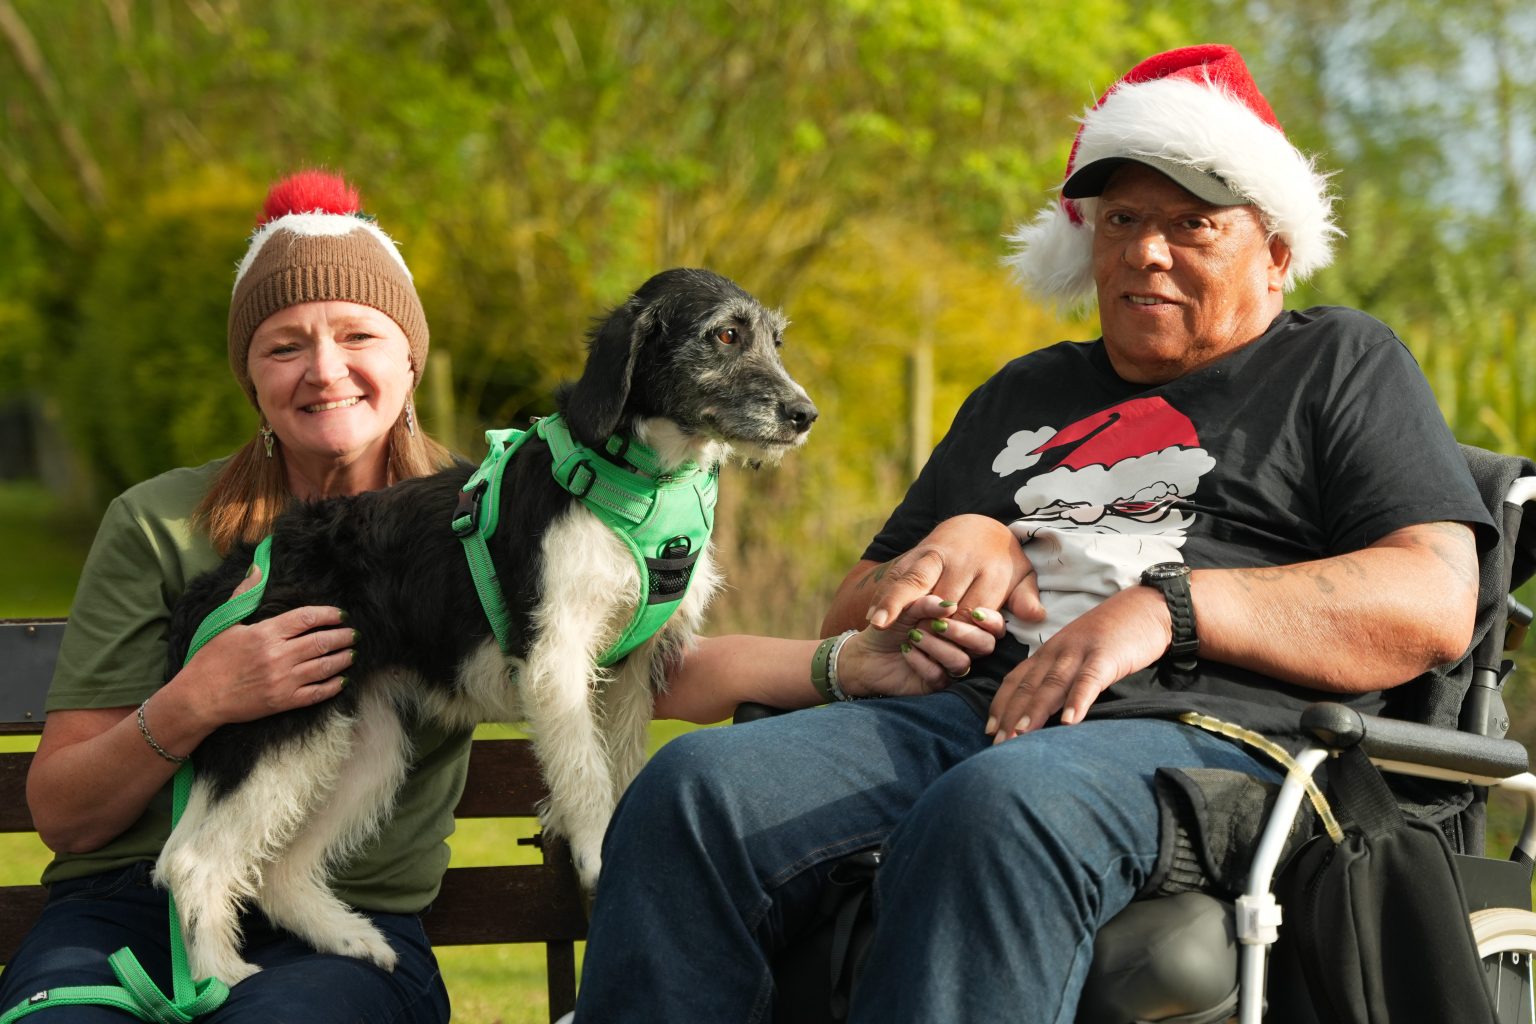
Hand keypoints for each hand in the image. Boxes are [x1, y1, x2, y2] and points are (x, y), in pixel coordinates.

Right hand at [178, 563, 353, 726]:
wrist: (199, 698)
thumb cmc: (210, 658)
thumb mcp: (225, 622)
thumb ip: (245, 594)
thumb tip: (257, 567)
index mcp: (265, 633)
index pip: (307, 618)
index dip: (329, 615)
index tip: (341, 615)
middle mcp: (278, 655)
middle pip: (321, 641)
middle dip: (342, 636)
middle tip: (354, 634)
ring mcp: (283, 680)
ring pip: (324, 666)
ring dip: (343, 658)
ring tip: (352, 653)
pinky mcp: (283, 702)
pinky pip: (316, 693)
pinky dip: (333, 686)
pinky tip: (342, 680)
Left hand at [838, 595, 1004, 697]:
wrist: (868, 649)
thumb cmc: (893, 620)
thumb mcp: (908, 604)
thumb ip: (927, 602)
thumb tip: (948, 606)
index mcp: (964, 621)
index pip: (994, 624)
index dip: (990, 620)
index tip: (974, 611)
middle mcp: (963, 644)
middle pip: (986, 644)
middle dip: (964, 633)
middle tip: (937, 624)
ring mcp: (951, 665)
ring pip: (963, 662)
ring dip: (937, 647)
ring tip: (913, 636)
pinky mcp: (937, 684)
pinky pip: (941, 676)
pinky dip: (922, 662)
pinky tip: (906, 651)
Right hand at [865, 515, 1043, 629]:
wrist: (973, 526)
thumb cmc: (1001, 561)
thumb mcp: (1021, 575)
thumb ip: (1025, 597)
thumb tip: (1034, 616)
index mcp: (988, 564)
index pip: (974, 604)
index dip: (962, 624)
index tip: (950, 635)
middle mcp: (958, 557)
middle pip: (942, 598)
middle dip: (930, 622)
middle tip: (917, 639)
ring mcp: (932, 553)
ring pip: (913, 582)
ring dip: (895, 604)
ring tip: (881, 624)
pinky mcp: (913, 556)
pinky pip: (897, 577)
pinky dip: (885, 596)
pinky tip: (874, 615)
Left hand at [987, 585, 1169, 742]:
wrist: (1146, 608)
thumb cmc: (1110, 636)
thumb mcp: (1076, 653)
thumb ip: (1059, 676)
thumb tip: (1043, 710)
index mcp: (1049, 652)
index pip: (1017, 679)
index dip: (1001, 704)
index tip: (989, 730)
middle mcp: (1058, 652)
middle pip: (1028, 686)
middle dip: (1010, 716)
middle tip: (998, 744)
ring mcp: (1081, 653)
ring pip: (1052, 684)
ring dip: (1034, 711)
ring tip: (1020, 735)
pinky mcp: (1106, 656)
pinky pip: (1089, 680)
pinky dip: (1078, 700)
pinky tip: (1069, 721)